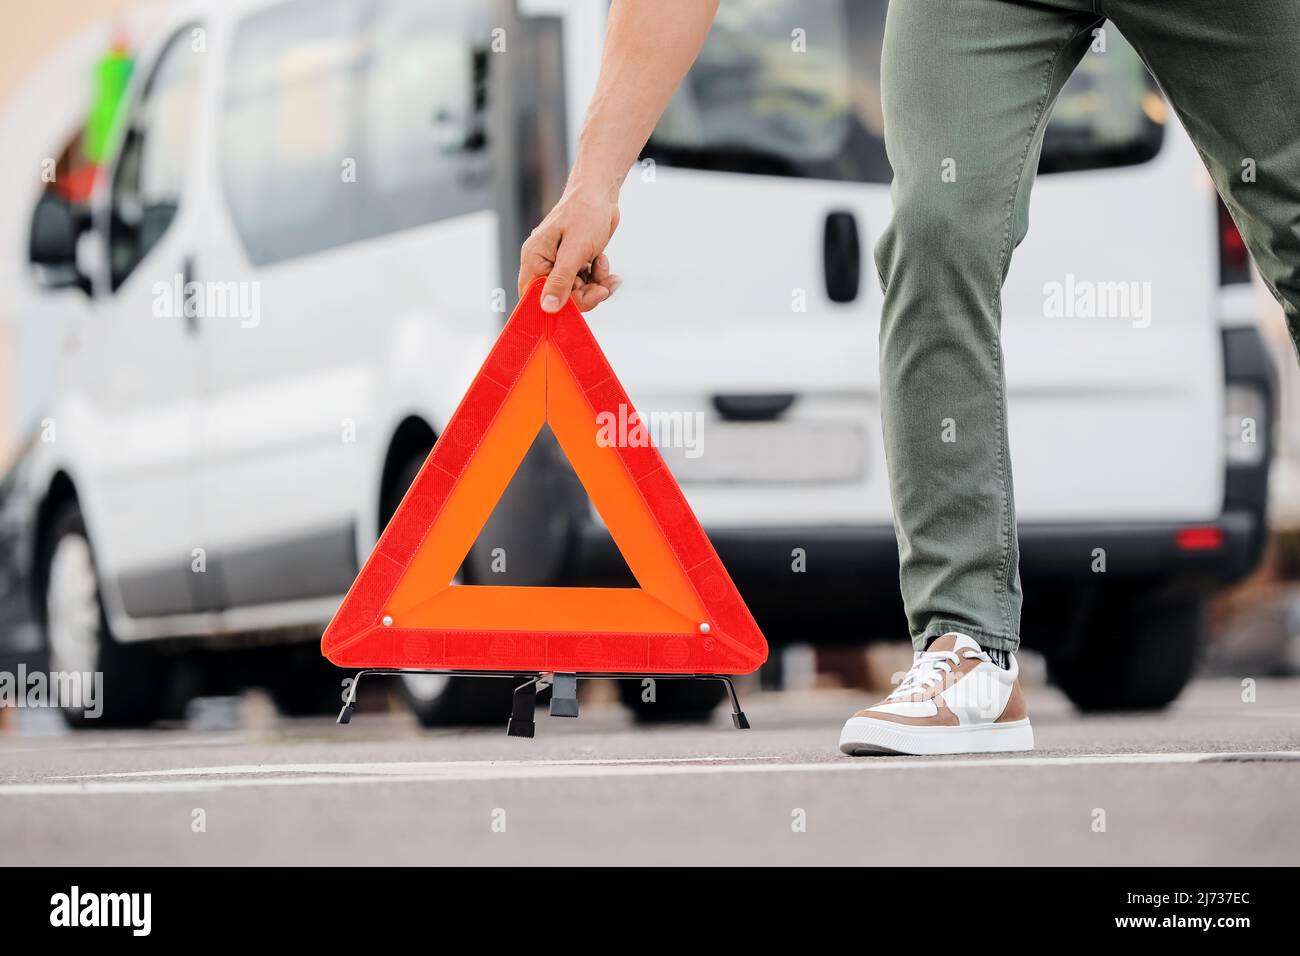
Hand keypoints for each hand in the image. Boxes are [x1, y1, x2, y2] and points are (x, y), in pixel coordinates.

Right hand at [518, 186, 621, 311]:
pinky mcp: (575, 262)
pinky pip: (585, 282)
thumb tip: (547, 307)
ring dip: (595, 287)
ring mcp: (560, 264)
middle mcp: (544, 263)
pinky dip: (599, 277)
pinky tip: (605, 264)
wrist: (600, 193)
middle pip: (559, 297)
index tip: (579, 306)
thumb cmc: (584, 212)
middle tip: (603, 290)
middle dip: (584, 296)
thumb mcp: (574, 249)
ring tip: (607, 273)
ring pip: (576, 292)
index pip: (533, 296)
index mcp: (534, 259)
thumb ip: (561, 280)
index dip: (554, 307)